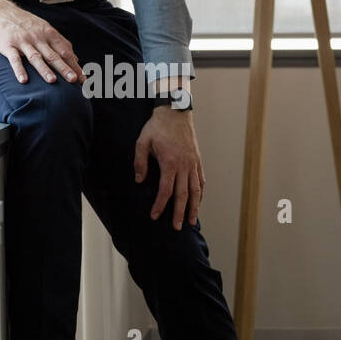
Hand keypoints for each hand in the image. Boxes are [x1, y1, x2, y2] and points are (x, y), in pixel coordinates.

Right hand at [0, 0, 85, 84]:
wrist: (1, 13)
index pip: (65, 51)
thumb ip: (60, 43)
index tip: (82, 78)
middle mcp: (38, 38)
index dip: (74, 65)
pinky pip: (14, 59)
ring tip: (52, 81)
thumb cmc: (27, 24)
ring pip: (36, 57)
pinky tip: (23, 80)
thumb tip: (75, 58)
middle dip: (64, 68)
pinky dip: (19, 69)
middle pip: (53, 55)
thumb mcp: (46, 29)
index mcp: (49, 34)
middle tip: (73, 80)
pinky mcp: (8, 46)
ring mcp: (23, 42)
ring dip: (44, 69)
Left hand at [133, 107, 205, 229]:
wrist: (175, 111)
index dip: (160, 205)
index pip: (166, 191)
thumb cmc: (157, 126)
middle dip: (179, 213)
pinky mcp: (197, 160)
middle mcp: (184, 166)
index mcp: (170, 163)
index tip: (154, 216)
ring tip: (191, 221)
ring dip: (194, 207)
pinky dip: (201, 193)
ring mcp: (193, 163)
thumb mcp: (142, 141)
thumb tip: (139, 181)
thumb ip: (140, 162)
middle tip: (176, 228)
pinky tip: (198, 201)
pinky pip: (201, 180)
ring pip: (196, 190)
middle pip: (183, 195)